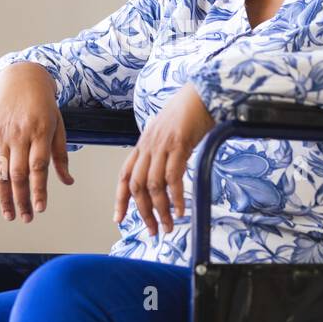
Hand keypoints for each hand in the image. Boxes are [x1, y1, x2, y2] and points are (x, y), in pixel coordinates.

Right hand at [0, 63, 74, 221]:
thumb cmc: (44, 106)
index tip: (41, 207)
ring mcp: (2, 135)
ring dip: (5, 197)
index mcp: (40, 131)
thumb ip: (60, 155)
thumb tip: (67, 181)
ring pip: (1, 172)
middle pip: (19, 173)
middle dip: (22, 199)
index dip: (38, 190)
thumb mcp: (58, 125)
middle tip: (27, 218)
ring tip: (10, 215)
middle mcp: (19, 134)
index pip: (38, 167)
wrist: (21, 81)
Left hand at [114, 84, 215, 234]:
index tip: (119, 218)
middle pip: (137, 186)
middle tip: (153, 230)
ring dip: (160, 210)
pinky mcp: (178, 144)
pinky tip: (181, 210)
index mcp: (143, 144)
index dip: (121, 199)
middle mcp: (148, 146)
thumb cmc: (190, 112)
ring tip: (168, 226)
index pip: (125, 175)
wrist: (203, 90)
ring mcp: (162, 145)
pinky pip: (173, 177)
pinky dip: (176, 197)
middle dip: (143, 212)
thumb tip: (167, 172)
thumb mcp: (169, 132)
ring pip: (153, 186)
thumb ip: (164, 151)